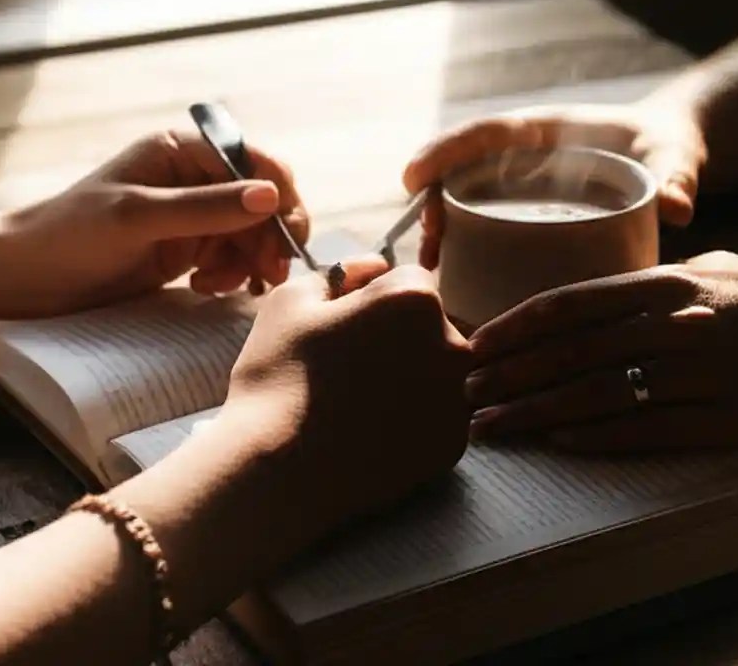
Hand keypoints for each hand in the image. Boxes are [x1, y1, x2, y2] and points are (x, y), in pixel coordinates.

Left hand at [0, 131, 308, 316]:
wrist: (29, 277)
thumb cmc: (72, 234)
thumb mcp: (140, 218)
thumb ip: (207, 208)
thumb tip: (271, 197)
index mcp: (183, 150)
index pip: (255, 163)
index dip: (279, 197)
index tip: (286, 237)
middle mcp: (195, 177)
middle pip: (263, 201)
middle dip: (270, 237)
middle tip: (271, 274)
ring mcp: (194, 214)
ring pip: (254, 234)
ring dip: (250, 261)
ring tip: (220, 286)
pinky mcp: (189, 248)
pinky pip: (234, 258)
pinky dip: (232, 276)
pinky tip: (204, 289)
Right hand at [222, 259, 472, 530]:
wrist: (279, 472)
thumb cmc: (279, 376)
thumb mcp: (292, 300)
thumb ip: (343, 271)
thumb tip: (376, 266)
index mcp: (417, 298)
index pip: (408, 281)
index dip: (372, 299)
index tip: (341, 327)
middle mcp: (453, 344)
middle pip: (430, 327)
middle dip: (399, 338)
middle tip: (347, 369)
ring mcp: (458, 398)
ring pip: (436, 374)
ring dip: (409, 379)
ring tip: (357, 404)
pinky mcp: (453, 445)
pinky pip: (436, 418)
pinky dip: (412, 421)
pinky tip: (371, 433)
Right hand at [403, 100, 705, 268]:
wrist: (669, 156)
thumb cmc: (669, 145)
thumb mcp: (675, 155)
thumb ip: (678, 177)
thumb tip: (678, 207)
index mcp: (548, 129)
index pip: (487, 132)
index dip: (446, 151)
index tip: (413, 176)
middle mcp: (523, 155)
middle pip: (463, 170)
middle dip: (434, 201)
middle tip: (425, 244)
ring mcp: (520, 184)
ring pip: (465, 199)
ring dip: (442, 228)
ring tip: (433, 267)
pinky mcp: (525, 213)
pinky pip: (484, 222)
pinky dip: (464, 244)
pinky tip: (455, 280)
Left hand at [465, 251, 737, 449]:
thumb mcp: (726, 271)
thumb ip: (661, 280)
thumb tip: (599, 292)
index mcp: (677, 283)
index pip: (577, 299)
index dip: (518, 323)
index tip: (474, 343)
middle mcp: (686, 323)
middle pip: (576, 350)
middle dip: (510, 373)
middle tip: (462, 393)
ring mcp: (710, 374)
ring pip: (602, 394)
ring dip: (537, 413)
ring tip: (492, 428)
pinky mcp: (734, 421)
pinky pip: (650, 433)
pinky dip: (597, 439)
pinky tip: (558, 444)